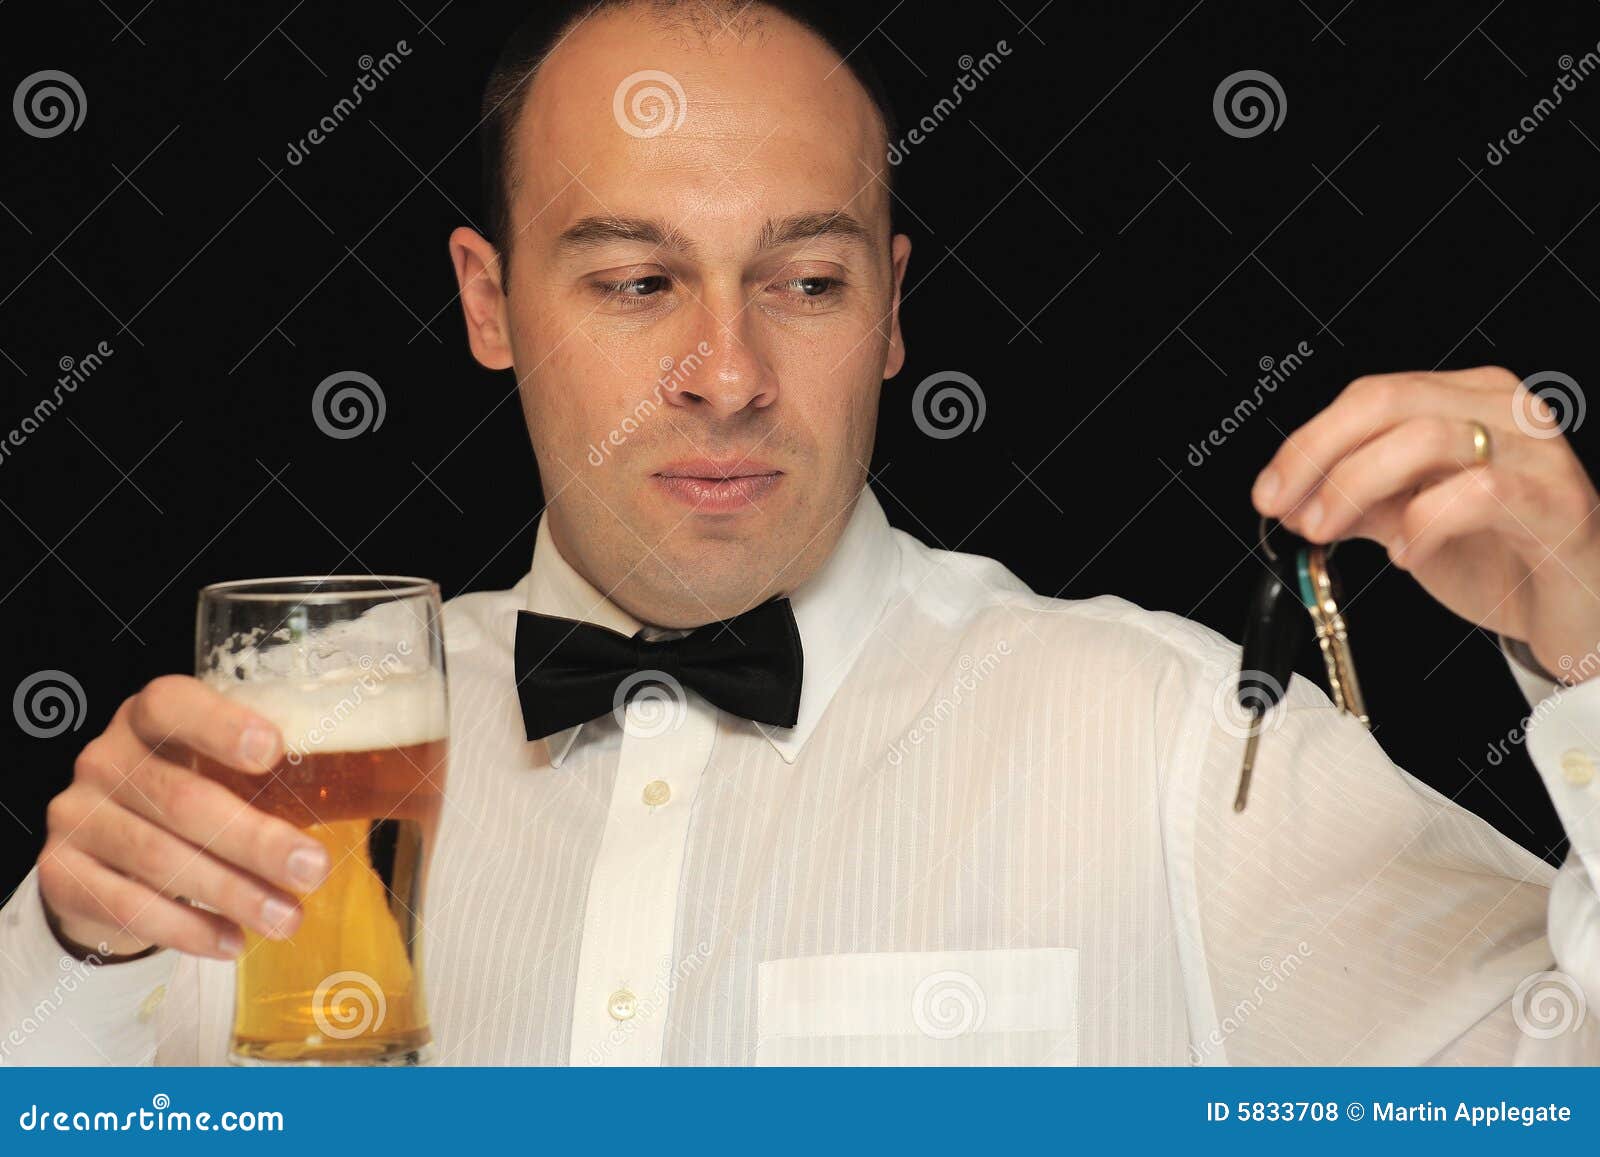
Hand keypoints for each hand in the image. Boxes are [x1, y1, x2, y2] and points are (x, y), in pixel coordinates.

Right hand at [37, 675, 330, 959]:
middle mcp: (106, 759)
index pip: (173, 705)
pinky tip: (233, 942)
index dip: (220, 725)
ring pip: (160, 859)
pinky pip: (129, 906)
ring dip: (233, 894)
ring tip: (288, 918)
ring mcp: (78, 815)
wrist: (105, 854)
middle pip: (182, 799)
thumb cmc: (188, 795)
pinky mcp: (61, 873)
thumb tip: (374, 787)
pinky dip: (189, 929)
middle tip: (313, 867)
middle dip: (255, 839)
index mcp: (149, 716)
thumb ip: (268, 771)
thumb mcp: (218, 769)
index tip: (274, 750)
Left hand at [1251, 366, 1599, 682]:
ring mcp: (1538, 452)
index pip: (1370, 397)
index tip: (1268, 492)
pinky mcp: (1560, 504)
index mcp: (1467, 400)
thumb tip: (1292, 499)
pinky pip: (1479, 493)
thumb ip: (1357, 503)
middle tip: (1287, 511)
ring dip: (1357, 485)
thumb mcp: (1409, 522)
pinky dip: (1426, 523)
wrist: (1581, 612)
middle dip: (1320, 457)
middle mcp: (1505, 411)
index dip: (1308, 442)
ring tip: (1328, 531)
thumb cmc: (1503, 557)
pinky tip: (1407, 555)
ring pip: (1427, 437)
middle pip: (1388, 402)